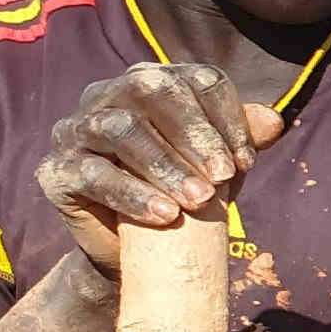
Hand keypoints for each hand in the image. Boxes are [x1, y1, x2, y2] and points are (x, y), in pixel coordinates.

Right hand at [38, 63, 282, 269]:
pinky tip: (165, 216)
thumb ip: (242, 140)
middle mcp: (107, 96)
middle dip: (195, 134)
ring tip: (199, 201)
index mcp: (150, 84)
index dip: (226, 116)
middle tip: (224, 177)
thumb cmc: (180, 196)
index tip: (246, 162)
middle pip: (152, 90)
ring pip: (121, 129)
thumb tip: (275, 121)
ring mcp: (75, 130)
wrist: (132, 252)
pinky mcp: (55, 170)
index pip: (194, 78)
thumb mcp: (217, 168)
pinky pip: (93, 174)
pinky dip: (134, 195)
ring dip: (166, 165)